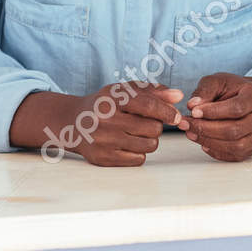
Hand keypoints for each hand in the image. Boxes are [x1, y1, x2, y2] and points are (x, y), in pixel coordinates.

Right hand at [10, 83, 187, 166]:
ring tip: (137, 133)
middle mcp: (105, 119)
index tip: (177, 117)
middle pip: (153, 128)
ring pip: (149, 145)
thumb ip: (153, 91)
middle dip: (157, 125)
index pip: (148, 105)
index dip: (168, 112)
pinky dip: (139, 152)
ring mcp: (103, 140)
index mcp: (112, 98)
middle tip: (146, 122)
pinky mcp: (102, 158)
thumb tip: (178, 95)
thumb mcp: (125, 91)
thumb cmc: (106, 104)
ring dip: (150, 140)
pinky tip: (128, 144)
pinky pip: (138, 159)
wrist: (73, 122)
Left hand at [183, 74, 251, 161]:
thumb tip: (193, 105)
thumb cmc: (233, 90)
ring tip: (190, 133)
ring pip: (236, 146)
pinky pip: (235, 156)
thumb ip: (205, 90)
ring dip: (209, 141)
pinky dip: (217, 152)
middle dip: (206, 129)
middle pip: (235, 130)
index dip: (214, 112)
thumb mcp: (219, 81)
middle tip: (186, 124)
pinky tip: (203, 143)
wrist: (249, 100)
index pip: (237, 108)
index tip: (193, 111)